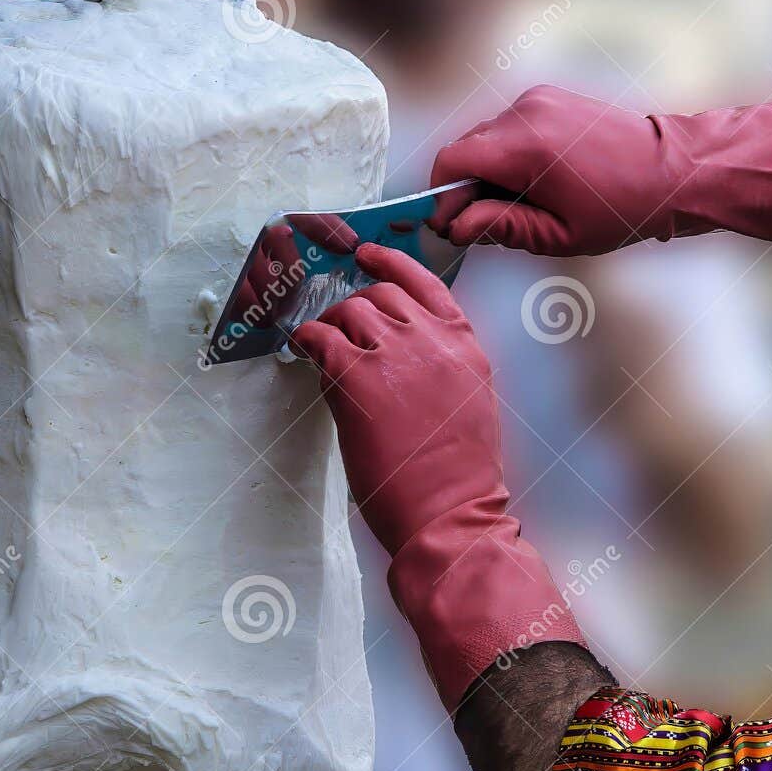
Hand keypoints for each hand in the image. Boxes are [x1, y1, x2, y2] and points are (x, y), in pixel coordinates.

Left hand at [292, 244, 583, 711]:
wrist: (451, 514)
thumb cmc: (459, 476)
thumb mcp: (468, 403)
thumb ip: (443, 366)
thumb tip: (402, 354)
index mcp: (465, 345)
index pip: (426, 283)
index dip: (392, 265)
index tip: (369, 255)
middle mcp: (432, 340)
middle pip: (380, 297)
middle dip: (354, 310)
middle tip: (338, 330)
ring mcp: (394, 354)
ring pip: (348, 313)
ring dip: (330, 329)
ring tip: (321, 350)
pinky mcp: (356, 377)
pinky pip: (319, 338)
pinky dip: (306, 341)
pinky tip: (303, 352)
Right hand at [430, 85, 771, 254]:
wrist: (673, 169)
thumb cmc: (622, 207)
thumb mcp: (556, 235)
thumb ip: (498, 227)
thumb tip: (455, 226)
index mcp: (525, 147)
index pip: (449, 161)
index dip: (440, 196)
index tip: (449, 223)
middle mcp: (525, 112)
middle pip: (464, 149)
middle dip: (466, 187)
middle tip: (488, 222)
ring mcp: (536, 99)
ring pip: (485, 139)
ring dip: (489, 171)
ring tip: (525, 201)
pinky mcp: (546, 97)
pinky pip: (507, 127)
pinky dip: (509, 154)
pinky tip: (539, 178)